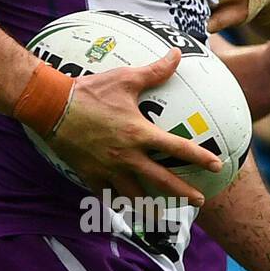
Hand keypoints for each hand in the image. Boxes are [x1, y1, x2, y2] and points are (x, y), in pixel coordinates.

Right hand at [44, 48, 222, 205]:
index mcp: (139, 133)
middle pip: (162, 181)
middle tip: (200, 201)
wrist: (52, 107)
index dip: (200, 157)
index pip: (177, 148)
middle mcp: (127, 156)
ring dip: (151, 207)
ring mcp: (108, 169)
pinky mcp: (90, 174)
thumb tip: (176, 55)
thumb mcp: (124, 79)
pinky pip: (107, 195)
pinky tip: (124, 208)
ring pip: (135, 196)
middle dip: (183, 193)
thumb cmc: (90, 91)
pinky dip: (117, 203)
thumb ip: (154, 71)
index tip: (217, 166)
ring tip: (163, 215)